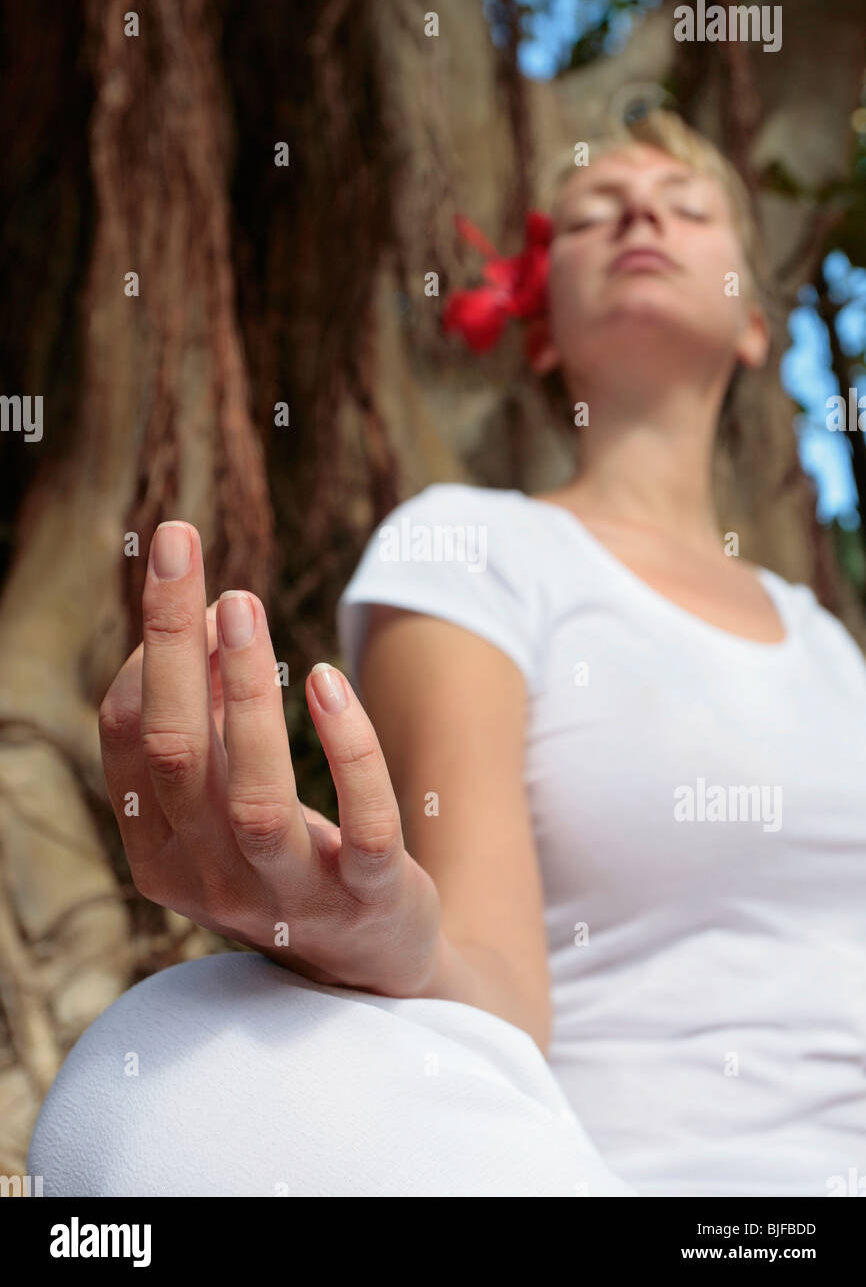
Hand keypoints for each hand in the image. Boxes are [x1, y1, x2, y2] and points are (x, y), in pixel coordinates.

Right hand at [98, 520, 441, 995]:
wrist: (372, 966)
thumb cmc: (283, 862)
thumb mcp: (222, 802)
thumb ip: (204, 728)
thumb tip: (197, 619)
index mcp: (160, 853)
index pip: (128, 741)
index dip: (149, 653)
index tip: (180, 580)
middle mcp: (211, 880)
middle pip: (174, 753)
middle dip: (169, 642)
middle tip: (178, 541)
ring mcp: (291, 896)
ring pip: (253, 795)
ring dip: (243, 691)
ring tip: (241, 600)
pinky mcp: (371, 897)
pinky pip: (365, 824)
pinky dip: (347, 749)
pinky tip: (327, 680)